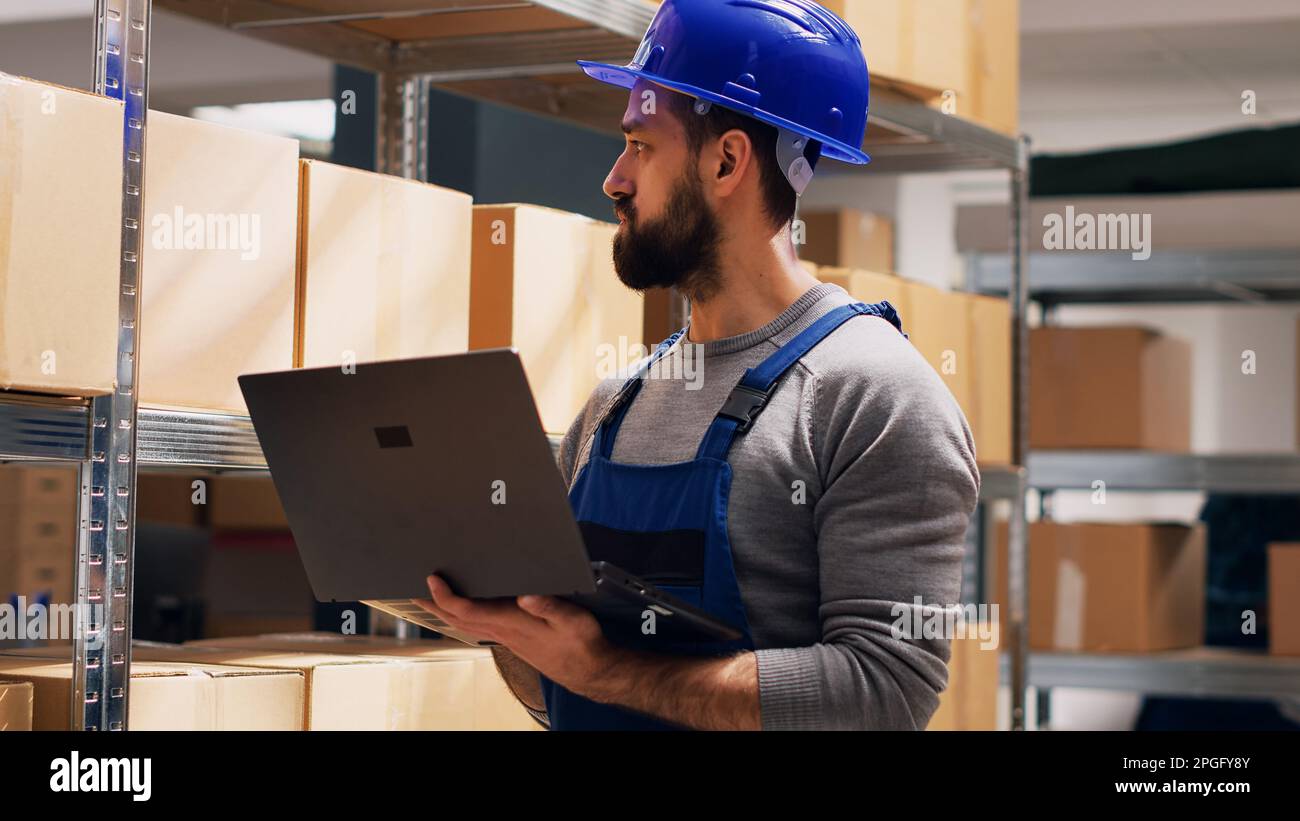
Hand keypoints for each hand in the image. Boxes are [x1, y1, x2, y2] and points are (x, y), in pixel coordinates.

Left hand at [412, 574, 628, 702]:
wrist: (589, 669)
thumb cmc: (581, 643)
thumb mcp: (573, 620)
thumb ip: (549, 606)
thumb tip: (526, 594)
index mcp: (512, 623)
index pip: (468, 610)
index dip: (446, 596)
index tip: (432, 579)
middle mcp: (503, 631)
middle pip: (458, 618)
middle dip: (434, 603)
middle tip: (415, 587)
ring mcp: (505, 636)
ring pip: (465, 624)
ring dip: (445, 610)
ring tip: (431, 596)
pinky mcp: (511, 638)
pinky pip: (477, 626)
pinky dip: (462, 615)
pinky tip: (463, 609)